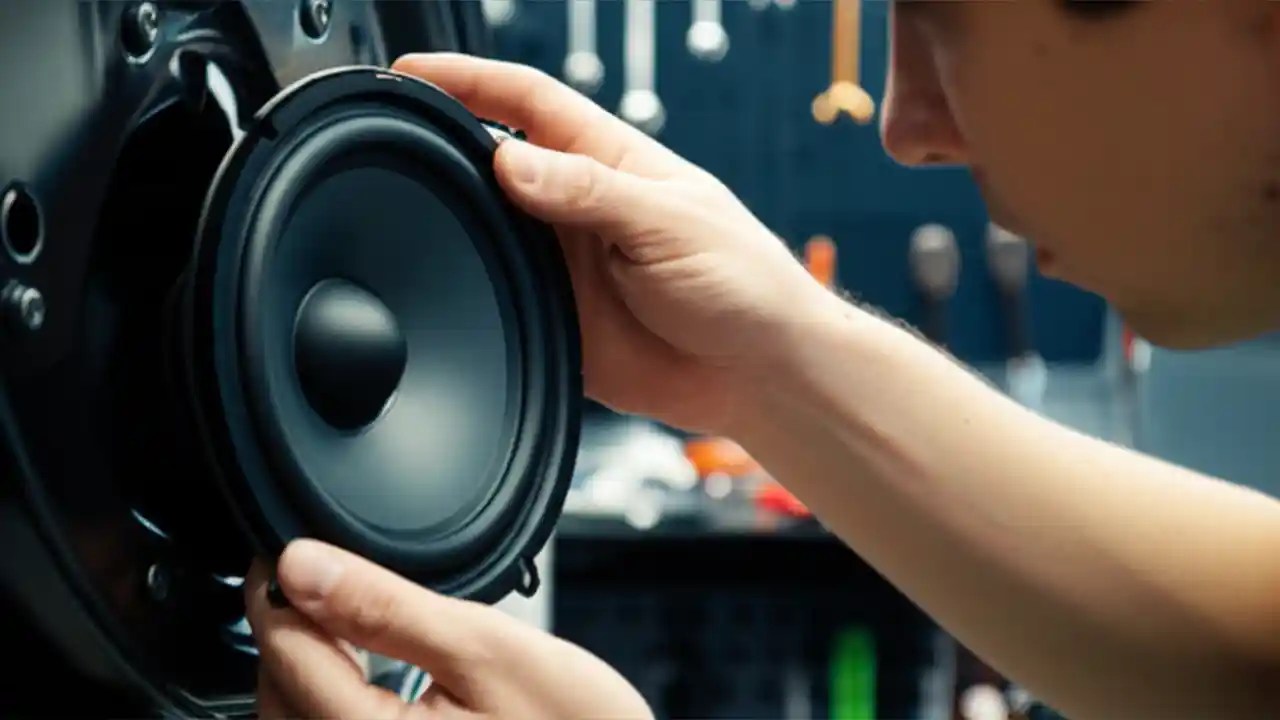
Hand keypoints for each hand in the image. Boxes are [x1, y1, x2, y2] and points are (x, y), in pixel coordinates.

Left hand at [246, 539, 653, 719]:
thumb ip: (385, 607)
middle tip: (307, 573)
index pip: (284, 653)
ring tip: (334, 618)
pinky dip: (329, 702)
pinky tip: (362, 673)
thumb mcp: (487, 648)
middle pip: (275, 695)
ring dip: (302, 670)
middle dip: (284, 630)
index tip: (277, 547)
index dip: (271, 587)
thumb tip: (302, 564)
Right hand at [392, 53, 830, 433]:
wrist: (759, 375)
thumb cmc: (744, 283)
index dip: (470, 80)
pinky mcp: (557, 319)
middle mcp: (578, 207)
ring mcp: (564, 264)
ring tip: (404, 217)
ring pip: (488, 232)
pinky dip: (471, 293)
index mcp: (610, 162)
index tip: (413, 73)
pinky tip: (447, 290)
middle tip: (391, 145)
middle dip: (443, 147)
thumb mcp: (669, 224)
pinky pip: (500, 300)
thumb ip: (589, 193)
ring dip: (453, 225)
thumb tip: (509, 160)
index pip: (527, 102)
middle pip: (493, 161)